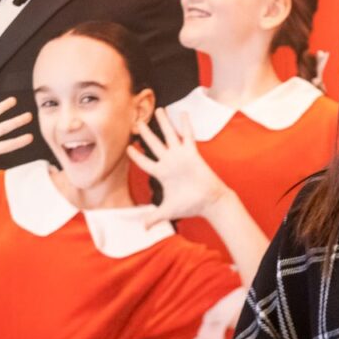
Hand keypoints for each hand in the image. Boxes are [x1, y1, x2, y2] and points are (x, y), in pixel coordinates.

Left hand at [127, 108, 227, 227]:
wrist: (210, 202)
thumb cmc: (191, 205)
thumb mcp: (168, 211)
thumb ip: (154, 217)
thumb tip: (143, 228)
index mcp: (162, 173)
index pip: (145, 162)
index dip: (136, 156)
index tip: (128, 147)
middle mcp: (170, 162)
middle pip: (154, 144)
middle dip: (145, 133)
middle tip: (137, 123)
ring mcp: (181, 156)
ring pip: (169, 136)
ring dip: (163, 123)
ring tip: (158, 110)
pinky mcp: (192, 153)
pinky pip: (188, 136)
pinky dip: (185, 125)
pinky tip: (182, 114)